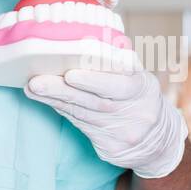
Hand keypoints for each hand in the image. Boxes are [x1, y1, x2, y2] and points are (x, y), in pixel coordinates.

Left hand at [25, 67, 188, 178]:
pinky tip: (45, 100)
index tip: (70, 74)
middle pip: (93, 103)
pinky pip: (80, 126)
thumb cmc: (141, 98)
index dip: (93, 80)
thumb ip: (119, 61)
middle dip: (61, 91)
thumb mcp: (140, 77)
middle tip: (36, 82)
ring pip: (82, 115)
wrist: (158, 140)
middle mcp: (133, 114)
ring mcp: (120, 134)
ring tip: (32, 88)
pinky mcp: (108, 148)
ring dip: (54, 100)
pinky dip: (62, 111)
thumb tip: (89, 41)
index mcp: (143, 90)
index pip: (119, 86)